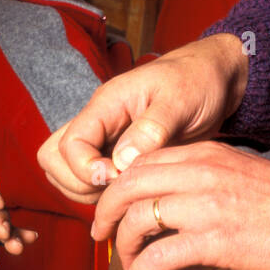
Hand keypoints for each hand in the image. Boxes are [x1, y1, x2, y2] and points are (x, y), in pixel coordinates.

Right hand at [37, 33, 249, 202]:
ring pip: (66, 171)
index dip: (85, 169)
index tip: (118, 177)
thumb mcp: (181, 100)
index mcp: (107, 104)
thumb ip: (151, 129)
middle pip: (54, 159)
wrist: (216, 77)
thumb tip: (121, 161)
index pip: (68, 144)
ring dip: (87, 191)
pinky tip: (134, 192)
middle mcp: (99, 122)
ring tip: (126, 192)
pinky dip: (103, 192)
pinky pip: (92, 178)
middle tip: (117, 189)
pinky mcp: (119, 154)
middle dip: (77, 184)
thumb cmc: (198, 80)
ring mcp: (106, 139)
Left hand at [93, 141, 269, 269]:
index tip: (114, 204)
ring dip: (123, 245)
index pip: (145, 160)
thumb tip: (179, 193)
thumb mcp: (245, 174)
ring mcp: (206, 204)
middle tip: (100, 232)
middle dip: (108, 210)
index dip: (122, 183)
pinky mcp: (214, 240)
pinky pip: (158, 255)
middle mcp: (202, 172)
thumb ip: (210, 177)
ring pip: (138, 218)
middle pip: (130, 184)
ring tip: (128, 264)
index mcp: (209, 153)